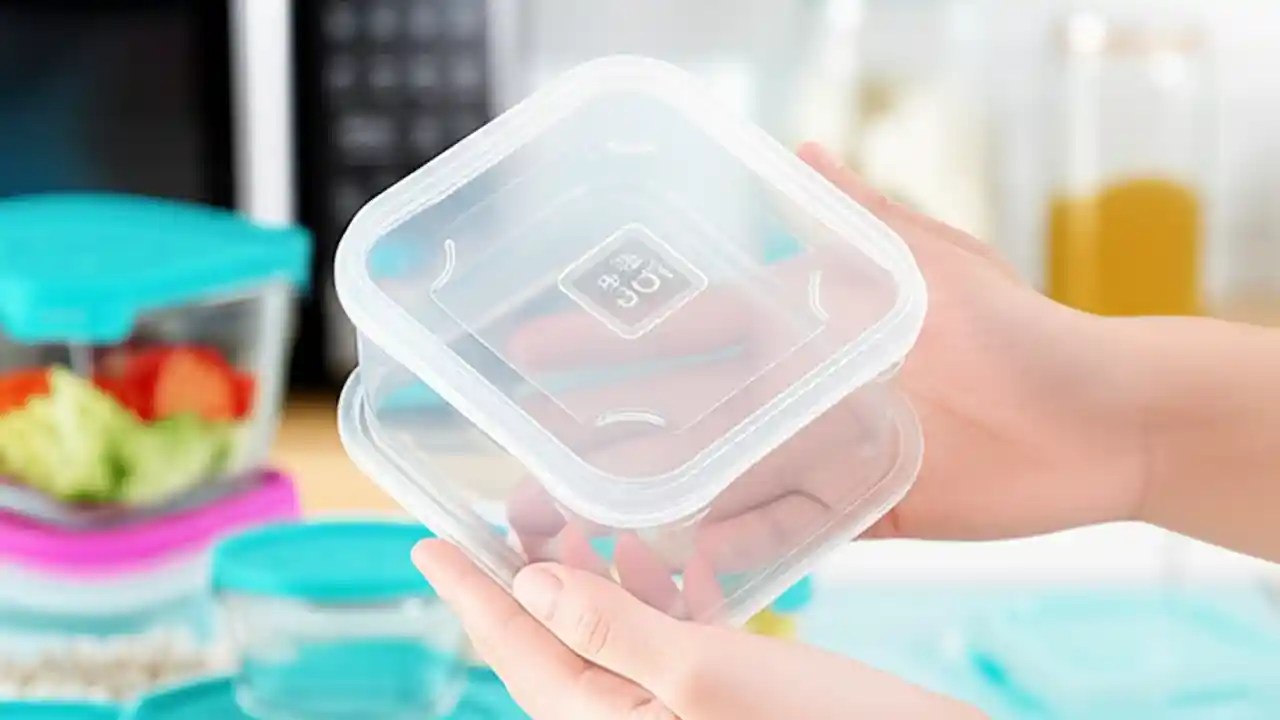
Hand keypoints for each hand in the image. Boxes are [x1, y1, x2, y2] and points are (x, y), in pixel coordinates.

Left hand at [415, 540, 984, 718]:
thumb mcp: (703, 670)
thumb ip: (608, 628)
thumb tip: (530, 583)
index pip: (518, 651)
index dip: (471, 593)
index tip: (426, 544)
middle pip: (554, 643)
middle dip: (528, 576)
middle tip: (504, 511)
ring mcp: (674, 714)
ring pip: (605, 638)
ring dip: (590, 578)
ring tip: (576, 516)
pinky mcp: (718, 700)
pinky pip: (661, 645)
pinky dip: (655, 597)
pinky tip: (669, 556)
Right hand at [504, 142, 1145, 565]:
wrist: (1103, 418)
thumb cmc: (1019, 329)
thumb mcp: (931, 261)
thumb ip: (861, 214)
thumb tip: (798, 147)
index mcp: (803, 330)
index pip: (685, 330)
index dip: (610, 336)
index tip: (533, 342)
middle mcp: (800, 393)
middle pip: (685, 415)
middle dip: (606, 432)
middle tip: (532, 457)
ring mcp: (825, 455)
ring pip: (722, 483)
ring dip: (655, 504)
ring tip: (582, 525)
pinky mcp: (860, 510)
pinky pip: (787, 535)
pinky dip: (740, 552)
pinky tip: (684, 569)